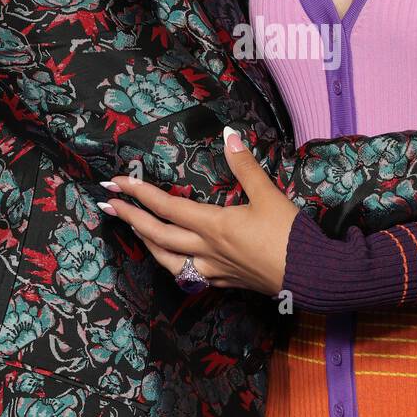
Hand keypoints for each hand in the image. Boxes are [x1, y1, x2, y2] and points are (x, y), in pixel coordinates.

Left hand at [97, 127, 299, 294]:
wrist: (309, 275)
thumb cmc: (289, 235)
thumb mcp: (269, 194)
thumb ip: (246, 166)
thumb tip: (230, 136)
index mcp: (213, 224)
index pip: (165, 206)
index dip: (137, 193)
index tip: (116, 183)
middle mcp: (205, 248)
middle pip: (156, 234)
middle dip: (128, 218)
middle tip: (106, 205)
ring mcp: (212, 268)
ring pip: (166, 260)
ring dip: (145, 243)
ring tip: (133, 229)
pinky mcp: (223, 280)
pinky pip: (186, 274)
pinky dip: (170, 263)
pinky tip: (170, 258)